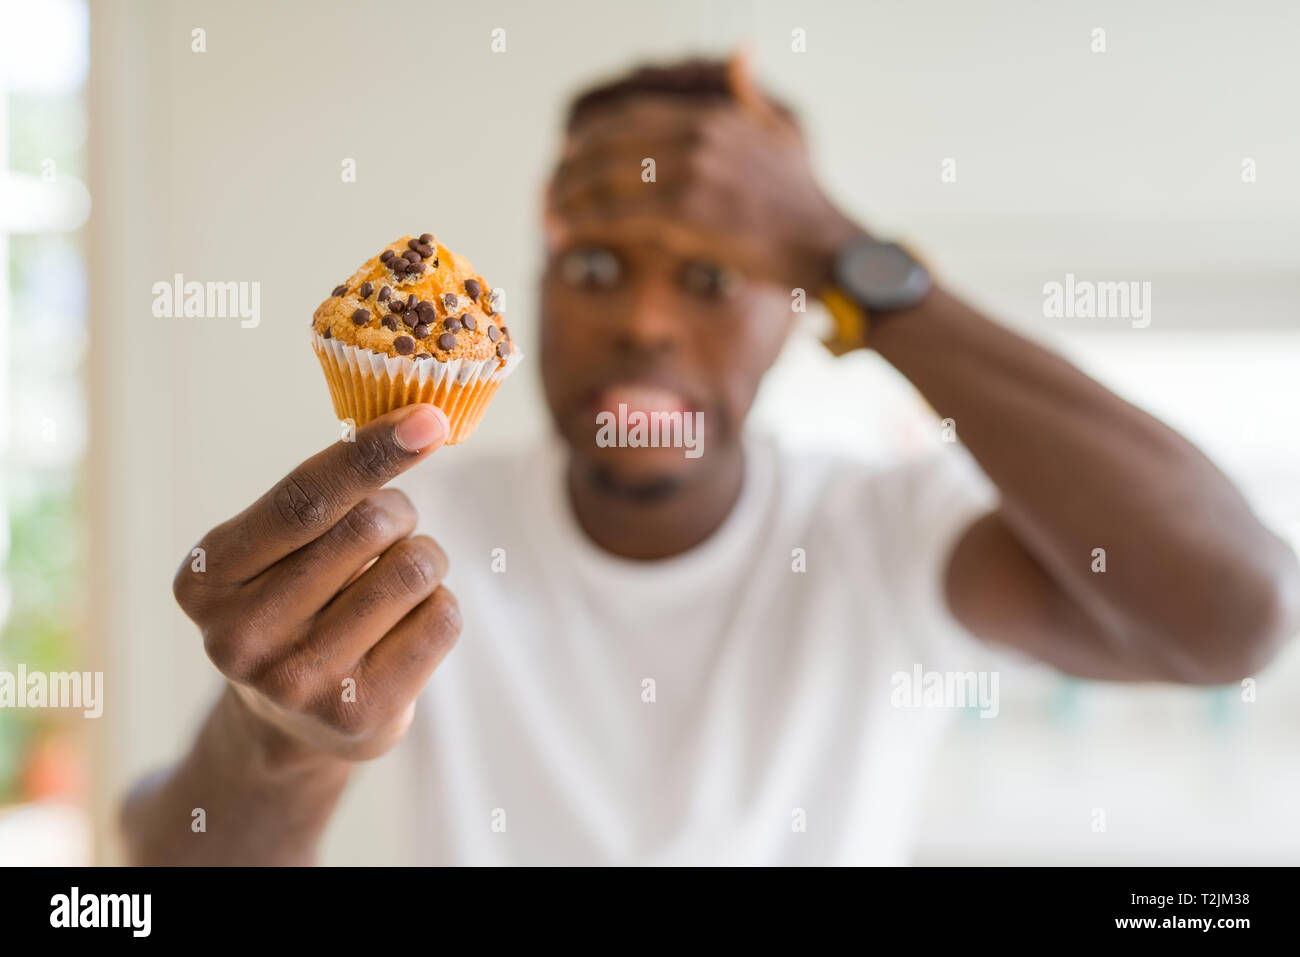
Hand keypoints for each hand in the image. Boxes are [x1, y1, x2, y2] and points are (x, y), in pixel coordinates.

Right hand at [172, 404, 458, 764]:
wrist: (290, 725)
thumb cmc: (293, 605)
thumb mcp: (273, 551)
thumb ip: (319, 496)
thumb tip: (413, 424)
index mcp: (206, 579)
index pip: (302, 499)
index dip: (369, 453)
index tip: (427, 418)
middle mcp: (241, 636)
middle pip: (368, 527)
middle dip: (398, 511)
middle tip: (389, 527)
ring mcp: (299, 682)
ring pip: (413, 569)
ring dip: (424, 557)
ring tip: (396, 579)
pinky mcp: (358, 714)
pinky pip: (441, 618)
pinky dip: (437, 606)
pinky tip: (405, 626)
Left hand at [545, 52, 863, 291]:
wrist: (828, 247)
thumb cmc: (803, 203)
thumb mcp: (782, 133)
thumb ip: (750, 96)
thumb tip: (743, 52)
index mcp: (712, 116)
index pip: (630, 119)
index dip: (591, 140)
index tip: (567, 161)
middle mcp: (698, 134)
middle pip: (608, 145)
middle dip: (569, 172)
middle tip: (547, 196)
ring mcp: (692, 169)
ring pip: (605, 179)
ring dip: (567, 200)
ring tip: (547, 220)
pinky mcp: (687, 209)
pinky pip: (616, 212)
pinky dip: (583, 223)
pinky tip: (563, 236)